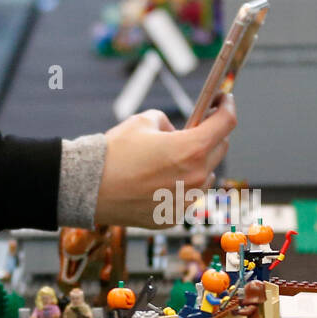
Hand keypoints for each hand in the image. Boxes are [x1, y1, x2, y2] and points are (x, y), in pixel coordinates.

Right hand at [94, 96, 236, 227]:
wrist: (89, 187)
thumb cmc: (114, 152)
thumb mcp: (143, 122)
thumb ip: (168, 123)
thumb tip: (176, 132)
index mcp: (192, 148)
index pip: (227, 123)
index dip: (227, 106)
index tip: (224, 100)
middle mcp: (196, 177)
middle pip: (220, 149)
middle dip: (210, 135)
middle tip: (196, 128)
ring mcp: (187, 200)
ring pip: (206, 175)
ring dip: (197, 164)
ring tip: (174, 158)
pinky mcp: (174, 217)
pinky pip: (188, 196)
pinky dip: (181, 186)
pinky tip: (161, 180)